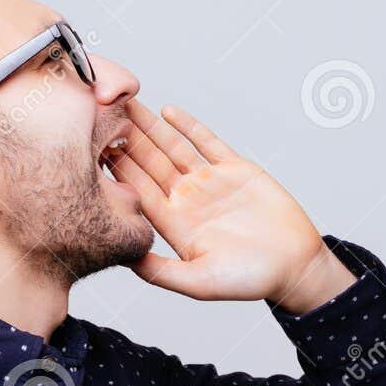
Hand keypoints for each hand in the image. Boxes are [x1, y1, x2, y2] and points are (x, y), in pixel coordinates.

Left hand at [112, 100, 356, 312]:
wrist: (294, 265)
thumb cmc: (249, 279)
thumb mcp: (198, 282)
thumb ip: (160, 271)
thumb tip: (124, 258)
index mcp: (173, 223)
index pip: (136, 188)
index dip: (114, 168)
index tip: (91, 146)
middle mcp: (187, 198)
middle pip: (148, 162)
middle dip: (125, 138)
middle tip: (100, 112)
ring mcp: (211, 181)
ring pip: (173, 147)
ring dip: (150, 127)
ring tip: (127, 103)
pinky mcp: (237, 169)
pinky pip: (208, 141)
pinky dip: (189, 126)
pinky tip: (168, 111)